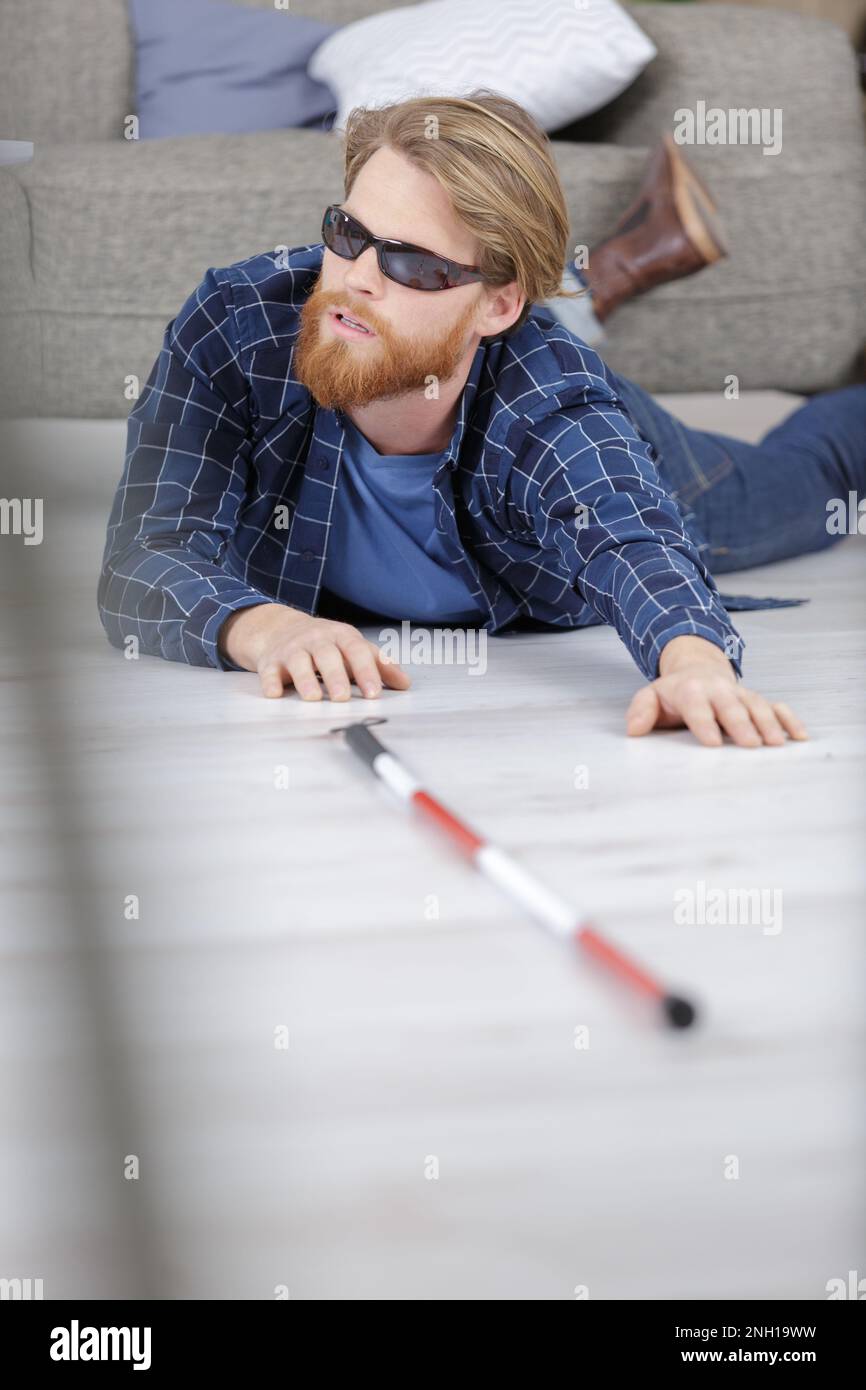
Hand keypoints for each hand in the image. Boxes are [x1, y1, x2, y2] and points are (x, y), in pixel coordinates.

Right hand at [218, 603, 410, 700]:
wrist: (280, 629)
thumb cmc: (326, 644)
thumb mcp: (353, 648)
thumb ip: (379, 665)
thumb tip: (405, 684)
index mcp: (341, 636)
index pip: (356, 651)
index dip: (366, 672)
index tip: (374, 693)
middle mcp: (316, 640)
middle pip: (327, 656)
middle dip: (335, 676)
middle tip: (343, 698)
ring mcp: (292, 649)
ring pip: (299, 662)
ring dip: (305, 680)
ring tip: (312, 698)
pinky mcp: (272, 661)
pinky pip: (269, 671)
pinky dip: (271, 682)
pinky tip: (274, 694)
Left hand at [625, 635, 807, 747]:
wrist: (697, 669)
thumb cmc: (673, 694)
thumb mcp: (650, 697)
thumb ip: (640, 711)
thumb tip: (633, 730)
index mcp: (691, 690)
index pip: (698, 707)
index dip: (705, 723)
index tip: (711, 743)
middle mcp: (719, 690)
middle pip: (731, 706)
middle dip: (741, 724)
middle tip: (750, 745)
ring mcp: (741, 694)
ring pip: (757, 705)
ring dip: (768, 723)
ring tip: (777, 744)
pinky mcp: (757, 700)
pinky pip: (776, 706)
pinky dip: (789, 719)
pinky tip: (800, 736)